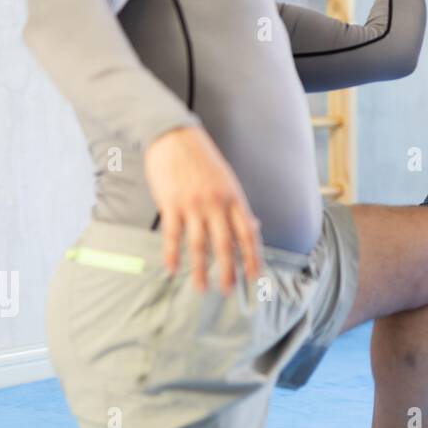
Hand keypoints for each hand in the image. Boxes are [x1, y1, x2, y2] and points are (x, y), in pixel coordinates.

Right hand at [144, 125, 261, 294]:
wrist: (174, 136)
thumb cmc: (203, 160)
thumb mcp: (228, 181)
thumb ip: (238, 207)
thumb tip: (254, 228)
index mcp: (234, 198)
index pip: (248, 233)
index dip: (254, 257)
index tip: (256, 276)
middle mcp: (216, 204)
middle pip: (226, 245)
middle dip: (229, 271)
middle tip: (229, 291)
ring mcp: (193, 205)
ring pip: (199, 246)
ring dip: (201, 271)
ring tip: (202, 289)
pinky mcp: (171, 204)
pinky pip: (173, 236)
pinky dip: (173, 256)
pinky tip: (174, 270)